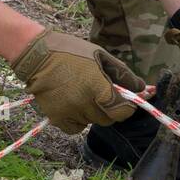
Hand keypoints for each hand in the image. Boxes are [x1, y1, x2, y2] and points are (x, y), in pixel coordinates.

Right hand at [10, 30, 144, 136]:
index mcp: (98, 88)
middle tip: (101, 94)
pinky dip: (78, 120)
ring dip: (93, 112)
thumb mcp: (100, 56)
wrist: (36, 55)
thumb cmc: (71, 51)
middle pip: (108, 119)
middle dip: (109, 109)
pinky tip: (73, 104)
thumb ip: (122, 74)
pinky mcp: (56, 118)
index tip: (124, 100)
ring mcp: (70, 113)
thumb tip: (142, 88)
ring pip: (92, 122)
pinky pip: (76, 128)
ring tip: (83, 94)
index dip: (126, 107)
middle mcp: (85, 104)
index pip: (122, 111)